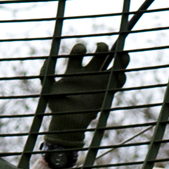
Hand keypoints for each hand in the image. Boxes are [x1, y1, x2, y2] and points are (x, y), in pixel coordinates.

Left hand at [40, 41, 126, 157]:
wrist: (67, 121)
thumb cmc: (56, 104)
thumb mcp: (48, 88)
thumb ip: (46, 73)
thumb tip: (48, 60)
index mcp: (74, 69)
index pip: (78, 53)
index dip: (80, 48)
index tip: (81, 50)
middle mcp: (89, 72)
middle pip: (100, 54)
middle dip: (102, 47)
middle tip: (101, 47)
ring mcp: (99, 81)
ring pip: (113, 65)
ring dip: (119, 58)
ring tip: (122, 53)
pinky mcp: (107, 91)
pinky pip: (118, 82)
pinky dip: (121, 77)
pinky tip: (119, 74)